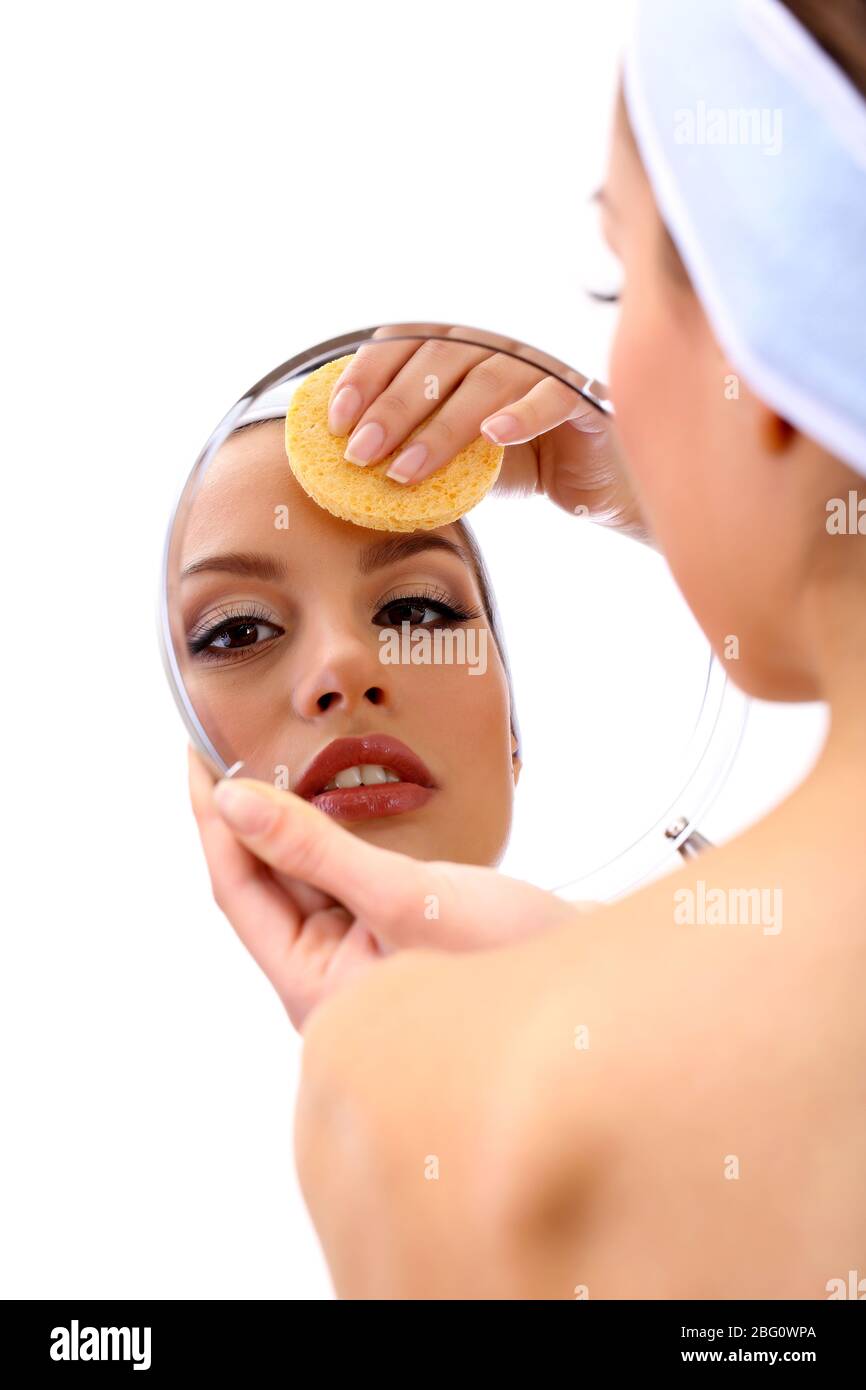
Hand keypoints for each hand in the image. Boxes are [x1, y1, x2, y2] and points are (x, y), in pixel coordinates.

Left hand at [188, 746, 581, 1031]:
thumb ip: (315, 849)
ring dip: (299, 817)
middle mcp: (334, 977)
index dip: (213, 820)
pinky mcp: (404, 932)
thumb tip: (235, 802)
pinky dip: (343, 831)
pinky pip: (353, 874)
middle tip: (234, 739)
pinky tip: (342, 792)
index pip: (238, 888)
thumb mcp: (404, 898)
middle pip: (271, 880)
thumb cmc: (509, 962)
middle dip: (253, 812)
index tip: (198, 756)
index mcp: (315, 989)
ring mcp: (370, 956)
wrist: (602, 988)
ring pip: (313, 873)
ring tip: (280, 753)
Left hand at [328, 328, 647, 538]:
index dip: (367, 375)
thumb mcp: (457, 455)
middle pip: (438, 357)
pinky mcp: (585, 391)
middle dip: (391, 407)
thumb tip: (352, 462)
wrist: (598, 484)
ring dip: (440, 428)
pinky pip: (551, 395)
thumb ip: (416, 446)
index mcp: (463, 345)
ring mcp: (543, 361)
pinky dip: (521, 413)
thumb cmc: (522, 463)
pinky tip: (494, 436)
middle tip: (360, 454)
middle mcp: (500, 341)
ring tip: (405, 470)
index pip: (405, 341)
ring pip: (485, 381)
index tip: (337, 421)